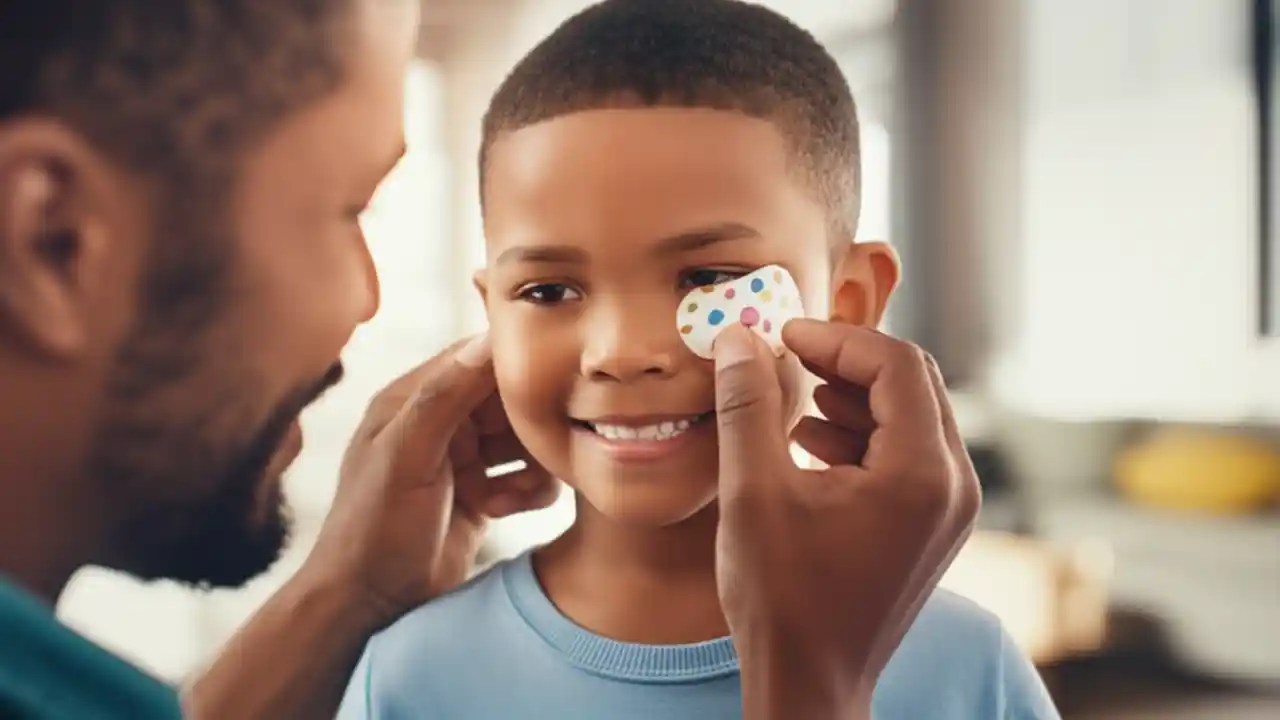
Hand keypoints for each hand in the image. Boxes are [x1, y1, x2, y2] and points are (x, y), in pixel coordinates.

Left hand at [302, 334, 558, 626]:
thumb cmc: (373, 527)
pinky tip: (504, 511)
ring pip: (525, 438)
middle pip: (508, 400)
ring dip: (533, 462)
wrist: (370, 605)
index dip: (512, 366)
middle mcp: (441, 423)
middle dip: (530, 423)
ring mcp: (464, 460)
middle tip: (545, 445)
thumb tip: (489, 340)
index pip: (475, 359)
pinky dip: (529, 491)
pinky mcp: (484, 494)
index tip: (549, 378)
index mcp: (413, 400)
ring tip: (514, 492)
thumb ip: (443, 397)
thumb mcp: (405, 455)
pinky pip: (528, 477)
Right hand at [711, 321, 980, 718]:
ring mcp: (949, 511)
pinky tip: (807, 441)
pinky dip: (861, 435)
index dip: (836, 338)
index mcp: (923, 474)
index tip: (782, 335)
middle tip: (788, 356)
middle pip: (912, 384)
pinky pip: (907, 455)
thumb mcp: (753, 492)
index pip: (897, 365)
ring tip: (793, 399)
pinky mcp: (931, 528)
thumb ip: (747, 405)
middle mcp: (954, 487)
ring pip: (911, 417)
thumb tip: (737, 338)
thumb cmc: (783, 601)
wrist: (810, 684)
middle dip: (847, 362)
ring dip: (853, 397)